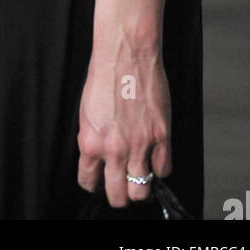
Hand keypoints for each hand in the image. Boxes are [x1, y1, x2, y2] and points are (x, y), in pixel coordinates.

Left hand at [77, 41, 170, 207]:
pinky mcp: (161, 136)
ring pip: (142, 191)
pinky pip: (164, 169)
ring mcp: (140, 145)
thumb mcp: (86, 112)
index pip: (89, 182)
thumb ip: (93, 140)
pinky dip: (160, 167)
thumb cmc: (104, 76)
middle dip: (119, 194)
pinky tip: (154, 157)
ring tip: (139, 176)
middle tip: (121, 185)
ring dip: (141, 187)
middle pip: (118, 196)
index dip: (94, 183)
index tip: (98, 180)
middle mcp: (114, 149)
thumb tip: (99, 159)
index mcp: (90, 142)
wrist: (126, 53)